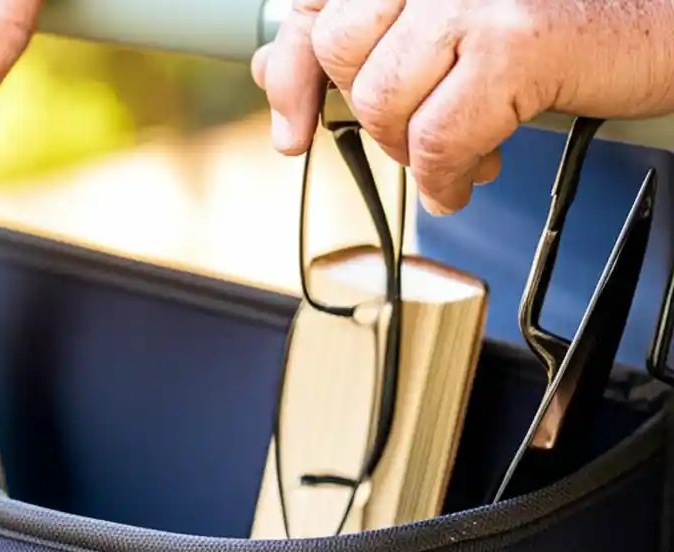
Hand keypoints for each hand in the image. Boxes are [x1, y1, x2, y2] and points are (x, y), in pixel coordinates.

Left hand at [251, 0, 673, 214]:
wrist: (663, 18)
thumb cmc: (557, 19)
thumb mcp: (442, 21)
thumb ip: (361, 40)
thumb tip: (276, 70)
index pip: (314, 10)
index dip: (294, 75)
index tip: (292, 125)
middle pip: (342, 59)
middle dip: (375, 116)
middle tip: (420, 128)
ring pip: (381, 103)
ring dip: (416, 149)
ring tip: (459, 149)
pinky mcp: (514, 42)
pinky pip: (439, 139)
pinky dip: (447, 175)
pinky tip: (467, 175)